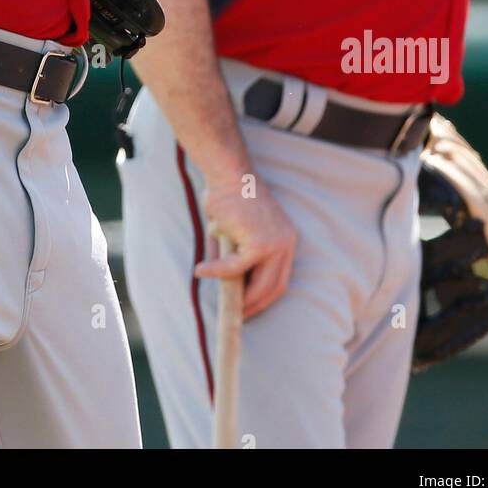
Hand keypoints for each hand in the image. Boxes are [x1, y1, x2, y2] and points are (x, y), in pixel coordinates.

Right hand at [196, 174, 296, 319]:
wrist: (228, 173)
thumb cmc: (229, 197)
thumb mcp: (235, 233)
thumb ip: (233, 257)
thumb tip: (223, 285)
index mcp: (286, 239)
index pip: (281, 278)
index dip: (265, 297)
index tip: (249, 307)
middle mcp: (286, 243)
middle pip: (275, 287)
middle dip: (256, 305)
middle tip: (238, 315)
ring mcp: (275, 244)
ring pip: (259, 285)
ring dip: (240, 298)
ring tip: (224, 304)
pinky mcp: (259, 243)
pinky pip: (235, 267)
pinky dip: (217, 271)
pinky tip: (201, 271)